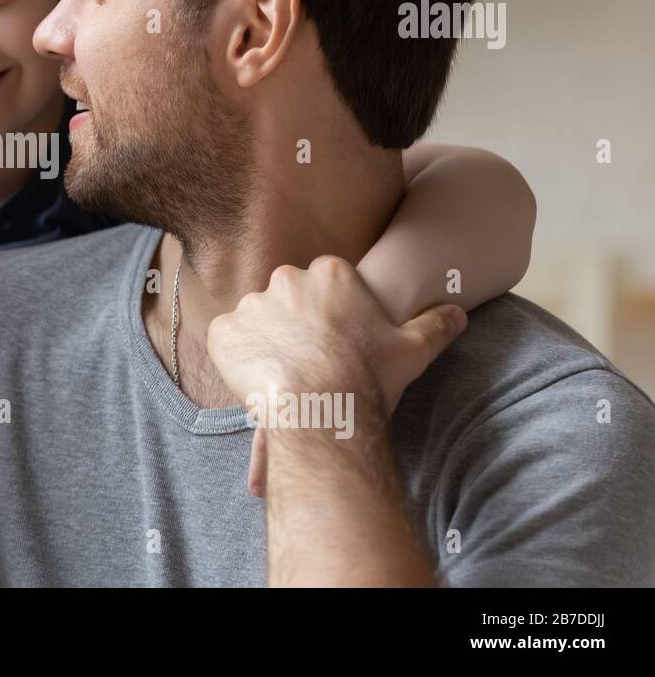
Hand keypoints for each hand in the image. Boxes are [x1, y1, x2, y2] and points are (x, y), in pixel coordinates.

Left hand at [207, 255, 467, 496]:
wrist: (322, 410)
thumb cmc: (369, 377)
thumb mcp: (414, 349)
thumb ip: (436, 324)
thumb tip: (458, 312)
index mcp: (330, 272)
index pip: (326, 285)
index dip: (332, 316)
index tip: (338, 343)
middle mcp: (286, 278)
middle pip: (289, 298)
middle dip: (297, 324)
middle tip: (310, 361)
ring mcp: (251, 303)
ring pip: (258, 320)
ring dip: (267, 341)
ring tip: (286, 376)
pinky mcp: (223, 331)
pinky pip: (227, 341)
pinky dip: (238, 358)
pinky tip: (259, 381)